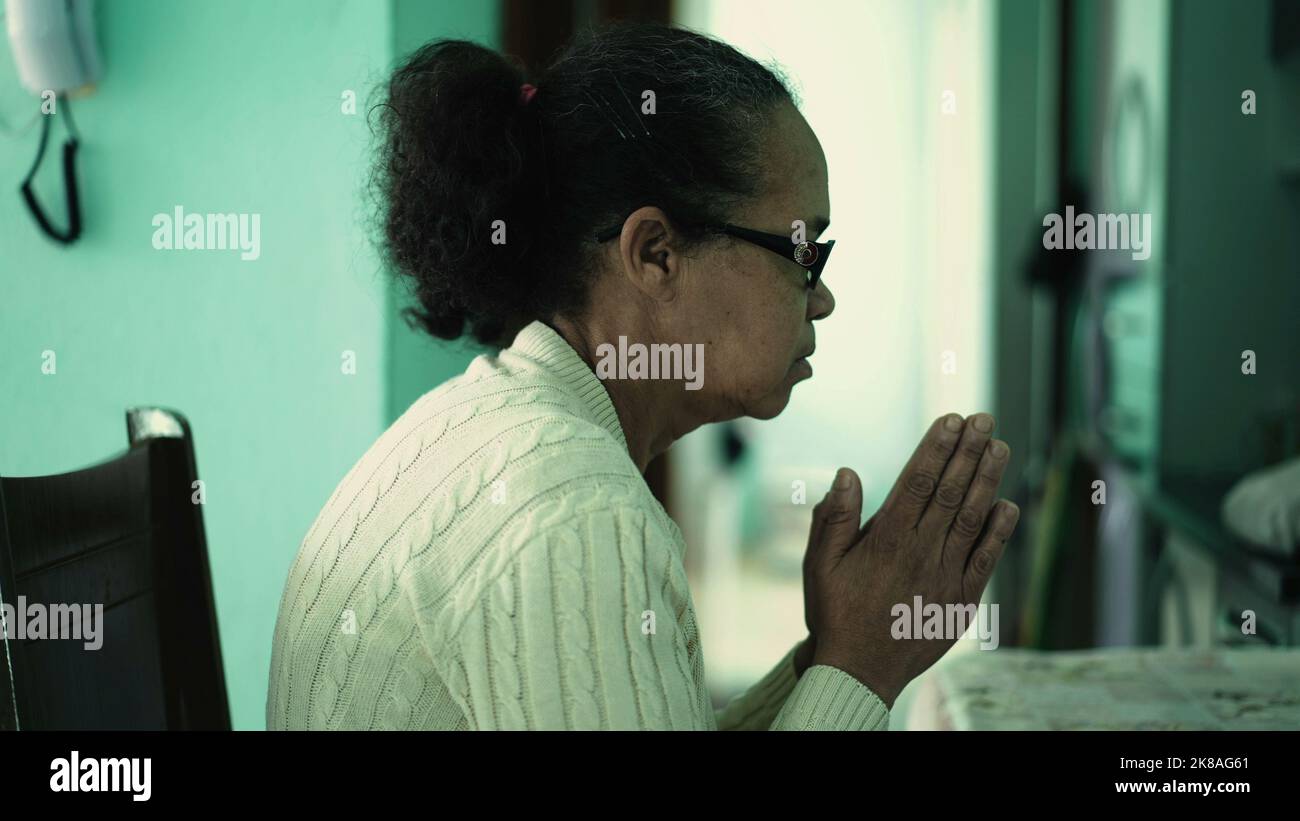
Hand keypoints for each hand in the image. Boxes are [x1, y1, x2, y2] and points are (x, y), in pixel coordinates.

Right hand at [801, 412, 1019, 707]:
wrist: (858, 671)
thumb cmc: (835, 612)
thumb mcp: (819, 564)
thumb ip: (833, 518)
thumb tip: (847, 472)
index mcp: (885, 540)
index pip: (918, 483)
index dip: (936, 448)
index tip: (951, 420)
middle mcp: (920, 553)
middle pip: (951, 493)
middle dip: (968, 452)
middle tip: (984, 419)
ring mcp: (945, 577)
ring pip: (972, 519)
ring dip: (988, 480)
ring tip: (1000, 446)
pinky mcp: (961, 601)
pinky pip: (985, 560)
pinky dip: (999, 532)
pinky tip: (1009, 505)